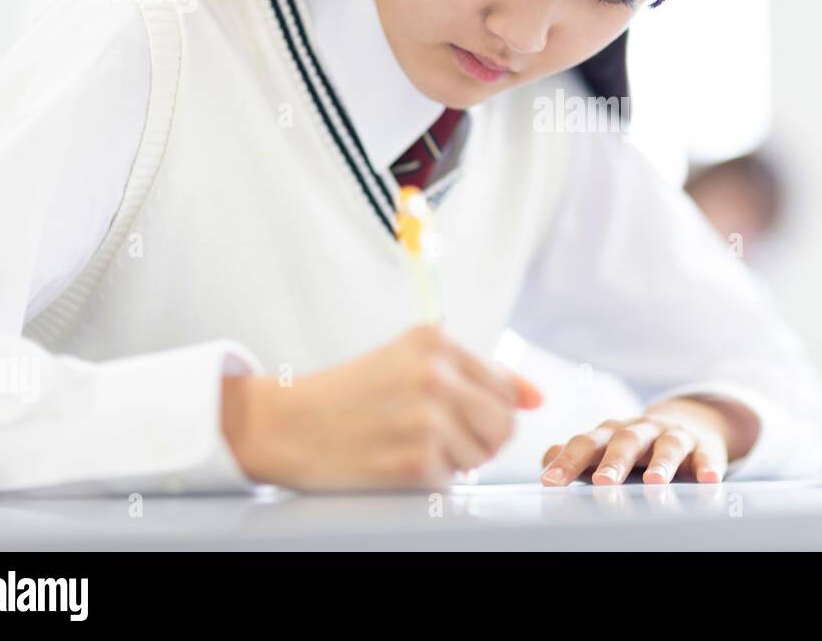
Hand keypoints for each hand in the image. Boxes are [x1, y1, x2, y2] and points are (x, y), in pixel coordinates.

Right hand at [220, 323, 541, 490]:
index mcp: (435, 342)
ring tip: (407, 444)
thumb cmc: (349, 393)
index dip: (487, 412)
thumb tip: (537, 398)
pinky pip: (451, 480)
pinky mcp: (414, 461)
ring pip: (482, 456)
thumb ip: (477, 375)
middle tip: (434, 438)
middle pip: (503, 425)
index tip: (453, 416)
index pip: (504, 389)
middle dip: (479, 440)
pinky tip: (394, 460)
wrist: (284, 423)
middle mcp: (435, 374)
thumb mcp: (410, 361)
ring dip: (453, 461)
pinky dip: (428, 479)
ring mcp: (426, 418)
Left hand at [540, 396, 752, 485]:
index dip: (567, 461)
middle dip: (614, 462)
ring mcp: (673, 436)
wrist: (688, 423)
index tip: (550, 482)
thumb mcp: (608, 445)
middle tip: (604, 483)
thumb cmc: (636, 445)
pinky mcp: (703, 447)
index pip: (586, 443)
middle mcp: (641, 430)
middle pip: (625, 441)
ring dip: (661, 464)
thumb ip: (578, 454)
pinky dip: (707, 467)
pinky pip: (706, 456)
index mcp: (611, 432)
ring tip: (655, 484)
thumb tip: (546, 461)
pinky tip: (709, 481)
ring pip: (667, 446)